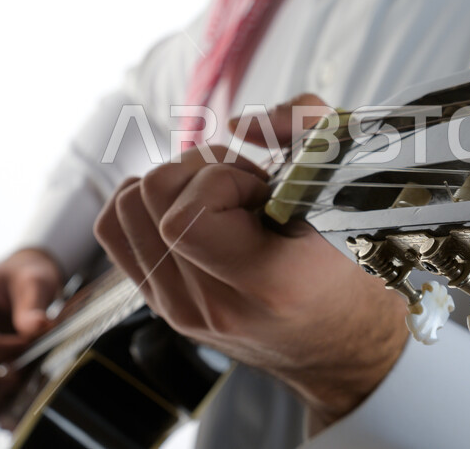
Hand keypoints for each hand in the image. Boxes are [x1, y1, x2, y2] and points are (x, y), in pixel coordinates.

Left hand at [94, 94, 407, 429]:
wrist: (343, 348)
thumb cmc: (352, 273)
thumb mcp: (353, 197)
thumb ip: (309, 133)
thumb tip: (241, 122)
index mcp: (267, 284)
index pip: (186, 216)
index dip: (222, 178)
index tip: (262, 189)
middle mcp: (213, 305)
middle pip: (148, 197)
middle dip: (198, 171)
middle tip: (243, 188)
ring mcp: (180, 310)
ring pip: (123, 208)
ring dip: (171, 187)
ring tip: (219, 200)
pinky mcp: (161, 305)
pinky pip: (115, 233)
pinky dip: (145, 207)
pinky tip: (191, 212)